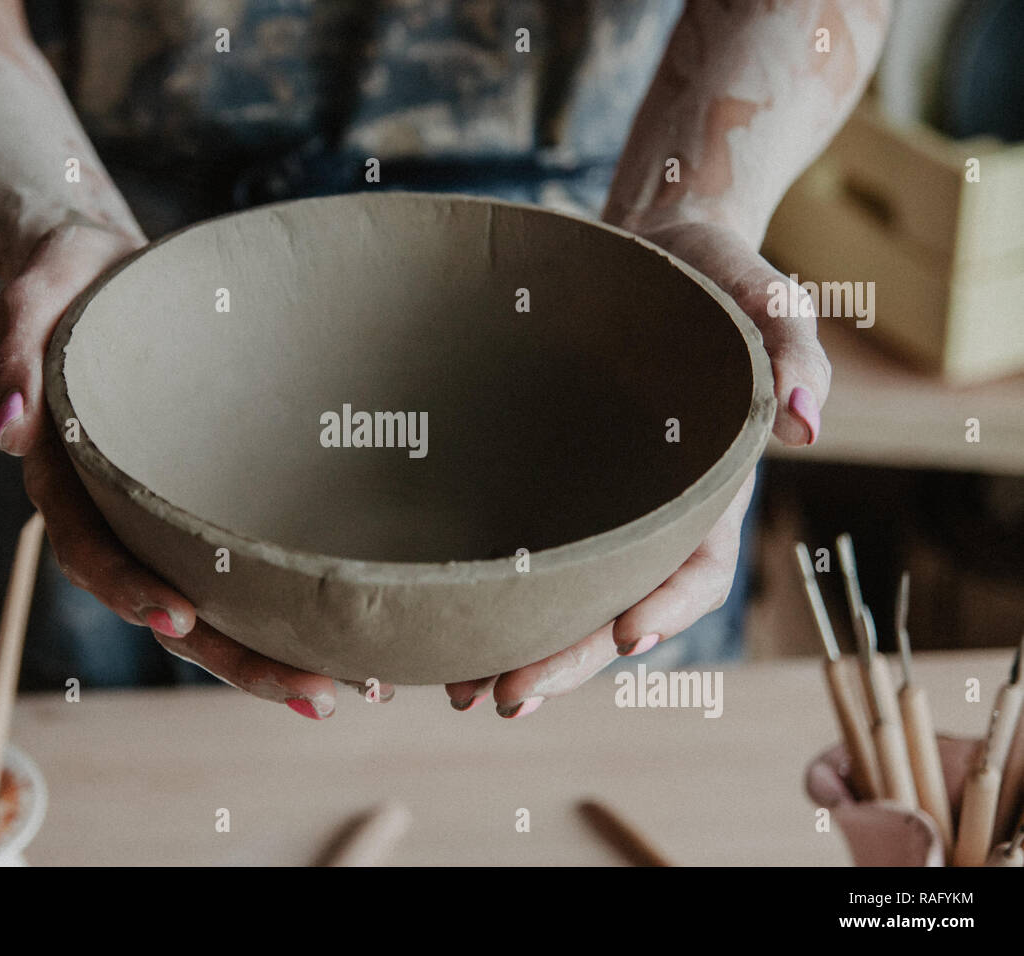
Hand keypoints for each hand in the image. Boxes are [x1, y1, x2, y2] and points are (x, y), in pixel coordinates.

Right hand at [0, 219, 388, 718]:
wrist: (102, 272)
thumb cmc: (66, 284)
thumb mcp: (32, 298)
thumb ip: (15, 355)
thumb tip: (9, 429)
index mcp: (69, 479)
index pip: (94, 550)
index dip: (130, 589)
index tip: (178, 618)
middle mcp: (119, 512)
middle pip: (168, 607)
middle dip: (236, 656)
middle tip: (314, 694)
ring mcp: (163, 515)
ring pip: (211, 604)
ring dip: (270, 652)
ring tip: (343, 687)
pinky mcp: (206, 499)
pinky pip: (239, 562)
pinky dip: (283, 602)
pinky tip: (340, 629)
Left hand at [446, 220, 829, 717]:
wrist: (644, 254)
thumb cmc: (716, 282)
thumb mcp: (770, 303)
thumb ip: (793, 353)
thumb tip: (805, 422)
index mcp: (707, 492)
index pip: (698, 570)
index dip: (669, 607)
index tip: (628, 634)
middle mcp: (647, 517)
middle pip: (614, 609)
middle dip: (569, 658)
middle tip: (512, 697)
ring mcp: (590, 509)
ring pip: (558, 602)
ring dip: (514, 651)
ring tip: (460, 690)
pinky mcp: (539, 489)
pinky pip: (516, 557)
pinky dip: (483, 598)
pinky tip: (436, 629)